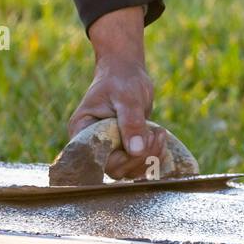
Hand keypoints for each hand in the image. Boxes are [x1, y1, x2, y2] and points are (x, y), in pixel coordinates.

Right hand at [69, 6, 166, 179]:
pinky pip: (138, 165)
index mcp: (83, 131)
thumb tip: (136, 150)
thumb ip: (131, 121)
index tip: (140, 141)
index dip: (121, 159)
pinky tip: (160, 138)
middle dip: (140, 157)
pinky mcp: (125, 151)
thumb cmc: (122, 80)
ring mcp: (110, 150)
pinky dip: (153, 156)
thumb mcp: (127, 97)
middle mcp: (94, 145)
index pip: (97, 160)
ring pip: (129, 171)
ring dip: (150, 157)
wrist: (126, 73)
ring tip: (159, 133)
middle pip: (116, 169)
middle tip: (156, 134)